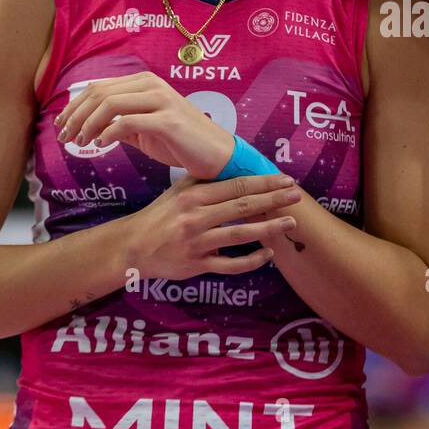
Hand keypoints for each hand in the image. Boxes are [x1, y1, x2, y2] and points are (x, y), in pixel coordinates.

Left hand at [54, 71, 234, 178]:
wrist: (216, 154)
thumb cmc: (180, 142)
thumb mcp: (144, 129)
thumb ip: (119, 122)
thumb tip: (87, 126)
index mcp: (145, 83)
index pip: (99, 87)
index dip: (75, 106)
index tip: (62, 126)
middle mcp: (152, 85)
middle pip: (100, 93)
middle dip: (75, 116)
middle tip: (64, 138)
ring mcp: (161, 101)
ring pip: (110, 104)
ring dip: (88, 125)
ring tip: (80, 143)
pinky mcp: (168, 121)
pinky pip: (128, 122)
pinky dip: (108, 133)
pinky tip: (100, 145)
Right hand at [124, 173, 302, 278]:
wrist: (132, 246)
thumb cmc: (159, 215)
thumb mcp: (177, 191)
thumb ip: (204, 179)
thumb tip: (230, 163)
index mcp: (194, 195)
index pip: (236, 185)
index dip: (263, 182)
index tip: (285, 179)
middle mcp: (196, 216)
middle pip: (242, 206)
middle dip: (273, 200)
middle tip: (296, 195)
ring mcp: (197, 242)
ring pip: (240, 235)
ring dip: (268, 228)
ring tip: (290, 223)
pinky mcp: (196, 264)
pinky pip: (229, 265)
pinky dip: (251, 261)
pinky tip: (268, 255)